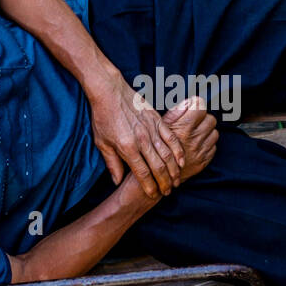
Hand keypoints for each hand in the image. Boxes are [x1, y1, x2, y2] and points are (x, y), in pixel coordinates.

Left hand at [89, 74, 186, 198]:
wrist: (109, 91)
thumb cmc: (103, 117)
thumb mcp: (102, 143)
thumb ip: (112, 163)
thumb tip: (116, 181)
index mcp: (126, 148)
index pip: (142, 173)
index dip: (149, 187)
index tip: (153, 195)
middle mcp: (141, 140)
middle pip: (158, 167)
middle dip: (164, 182)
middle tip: (168, 192)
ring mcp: (151, 130)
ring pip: (168, 155)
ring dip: (174, 170)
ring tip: (177, 180)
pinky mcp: (157, 120)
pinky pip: (172, 138)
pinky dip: (178, 151)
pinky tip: (182, 160)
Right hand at [161, 96, 217, 183]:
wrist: (157, 176)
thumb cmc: (156, 148)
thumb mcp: (160, 127)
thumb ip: (176, 112)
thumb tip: (190, 101)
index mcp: (183, 127)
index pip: (201, 108)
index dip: (197, 106)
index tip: (194, 110)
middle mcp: (194, 139)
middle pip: (211, 120)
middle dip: (204, 119)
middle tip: (195, 123)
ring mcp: (200, 151)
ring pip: (214, 134)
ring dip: (207, 132)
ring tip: (196, 135)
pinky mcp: (203, 162)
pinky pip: (213, 148)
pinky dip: (207, 145)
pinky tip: (197, 146)